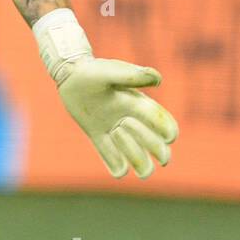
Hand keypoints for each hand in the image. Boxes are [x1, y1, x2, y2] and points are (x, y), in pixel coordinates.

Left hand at [56, 58, 178, 178]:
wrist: (71, 76)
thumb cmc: (92, 71)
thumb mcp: (111, 72)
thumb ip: (132, 76)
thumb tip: (158, 80)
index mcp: (140, 107)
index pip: (166, 128)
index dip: (168, 133)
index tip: (159, 130)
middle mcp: (133, 122)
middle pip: (158, 149)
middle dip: (151, 144)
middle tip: (124, 123)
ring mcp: (117, 133)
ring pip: (142, 163)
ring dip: (135, 156)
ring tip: (114, 133)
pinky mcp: (100, 139)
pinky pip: (116, 165)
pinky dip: (117, 167)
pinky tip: (109, 153)